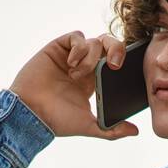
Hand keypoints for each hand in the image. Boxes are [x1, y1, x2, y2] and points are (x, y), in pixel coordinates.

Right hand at [9, 31, 139, 139]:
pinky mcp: (58, 47)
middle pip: (109, 44)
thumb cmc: (57, 120)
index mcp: (95, 80)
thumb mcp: (90, 126)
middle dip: (116, 50)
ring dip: (91, 57)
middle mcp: (85, 65)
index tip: (124, 71)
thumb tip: (135, 132)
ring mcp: (72, 55)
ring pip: (94, 41)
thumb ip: (112, 130)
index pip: (115, 61)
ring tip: (77, 75)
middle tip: (115, 66)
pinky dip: (79, 47)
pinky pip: (77, 36)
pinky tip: (72, 63)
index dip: (123, 61)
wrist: (31, 113)